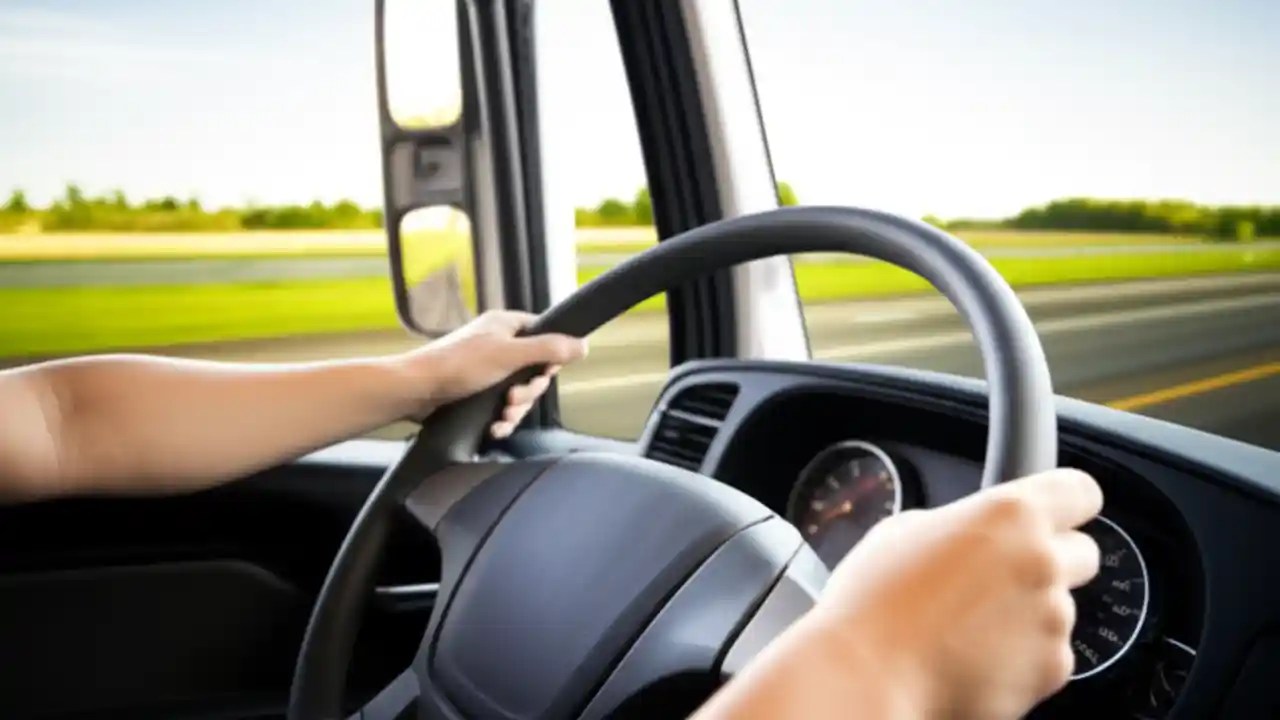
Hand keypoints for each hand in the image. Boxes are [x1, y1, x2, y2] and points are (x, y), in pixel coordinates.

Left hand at [391, 310, 587, 436]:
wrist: (416, 391)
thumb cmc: (458, 366)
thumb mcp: (511, 355)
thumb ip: (549, 350)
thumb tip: (583, 345)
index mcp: (506, 326)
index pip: (544, 335)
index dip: (549, 358)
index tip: (544, 373)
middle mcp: (498, 345)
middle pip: (534, 371)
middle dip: (527, 393)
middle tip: (513, 400)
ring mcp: (487, 370)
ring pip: (519, 393)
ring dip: (515, 410)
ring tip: (501, 418)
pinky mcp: (477, 392)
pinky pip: (501, 407)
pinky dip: (501, 420)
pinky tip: (495, 427)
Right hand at [807, 469, 1103, 718]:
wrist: (869, 674)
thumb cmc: (873, 602)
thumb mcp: (905, 530)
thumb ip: (959, 524)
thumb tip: (970, 533)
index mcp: (1010, 514)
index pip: (1080, 491)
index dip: (1067, 504)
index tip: (1055, 514)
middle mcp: (1042, 561)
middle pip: (1083, 553)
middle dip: (1050, 563)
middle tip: (1002, 578)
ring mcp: (1052, 619)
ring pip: (1059, 609)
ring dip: (1028, 615)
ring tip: (968, 628)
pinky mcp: (1052, 669)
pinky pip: (1050, 656)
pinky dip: (1022, 659)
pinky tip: (974, 658)